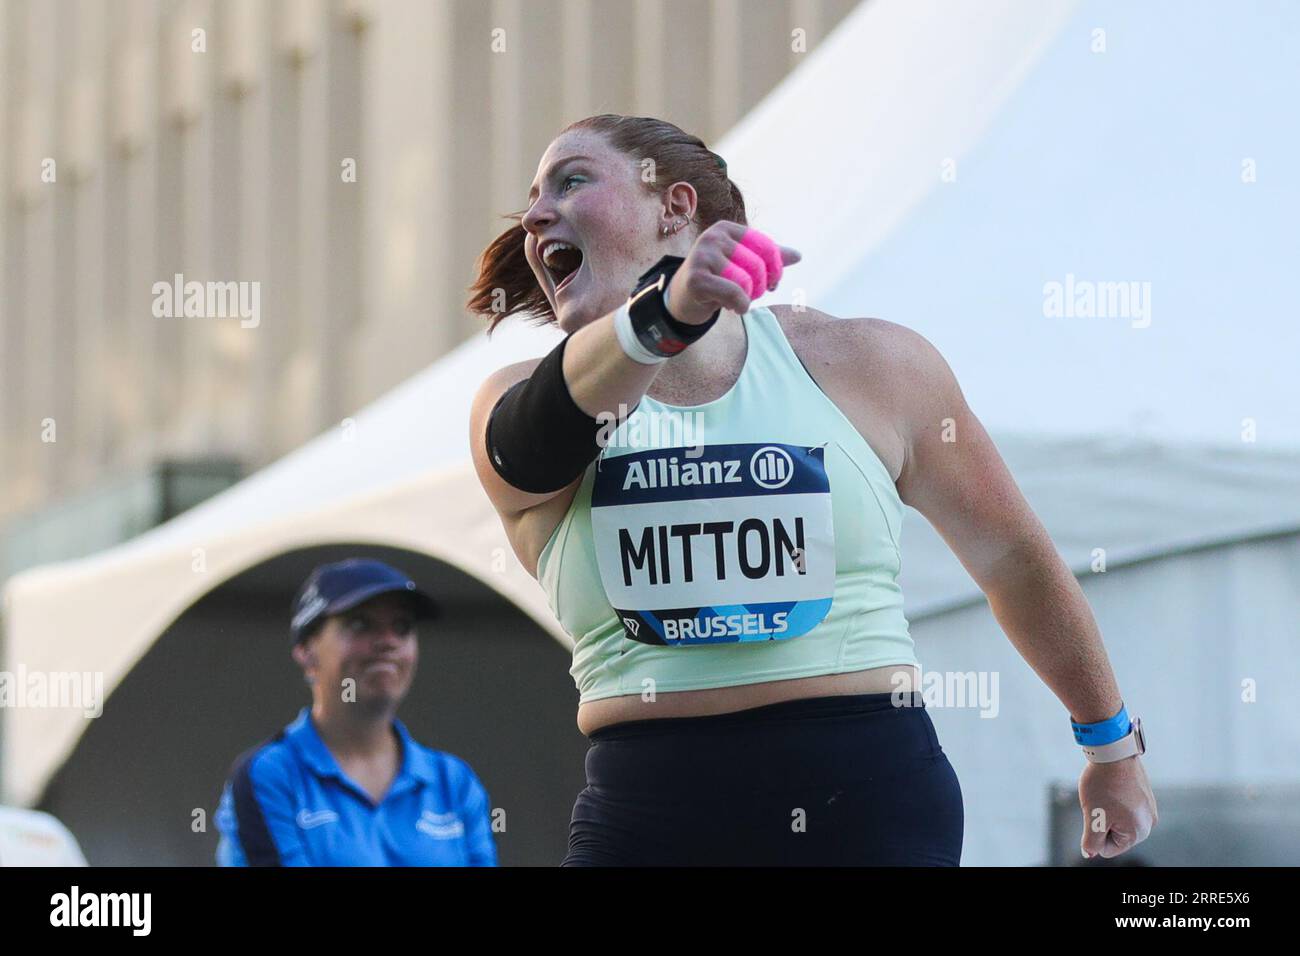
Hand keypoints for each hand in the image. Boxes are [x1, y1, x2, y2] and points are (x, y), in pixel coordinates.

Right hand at [665, 222, 800, 324]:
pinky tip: (734, 308)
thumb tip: (798, 256)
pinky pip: (735, 294)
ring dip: (749, 298)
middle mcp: (713, 238)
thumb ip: (767, 258)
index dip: (776, 269)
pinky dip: (741, 305)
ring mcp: (702, 257)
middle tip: (753, 295)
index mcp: (726, 229)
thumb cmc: (716, 278)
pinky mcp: (697, 279)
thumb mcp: (741, 264)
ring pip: (747, 281)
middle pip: (758, 266)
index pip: (766, 246)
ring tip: (739, 300)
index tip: (773, 283)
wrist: (682, 298)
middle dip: (762, 286)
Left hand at [1079, 755, 1157, 859]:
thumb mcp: (1092, 817)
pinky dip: (1113, 798)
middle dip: (1102, 820)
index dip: (1095, 833)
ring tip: (1106, 792)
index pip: (1108, 849)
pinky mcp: (1145, 794)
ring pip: (1117, 818)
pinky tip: (1112, 785)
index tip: (1097, 812)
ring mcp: (1149, 807)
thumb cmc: (1103, 784)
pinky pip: (1122, 805)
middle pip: (1114, 834)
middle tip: (1100, 801)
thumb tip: (1090, 853)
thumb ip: (1092, 840)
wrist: (1113, 751)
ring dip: (1106, 809)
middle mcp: (1149, 822)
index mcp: (1139, 832)